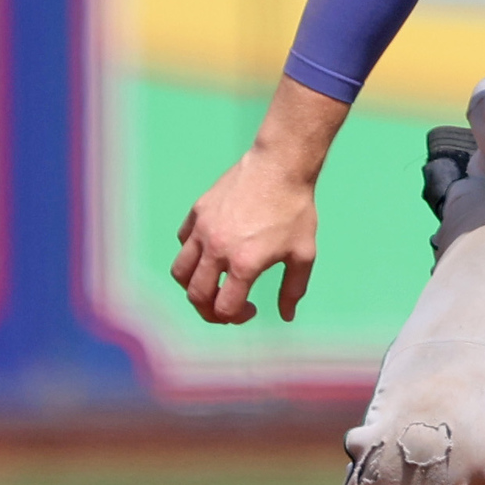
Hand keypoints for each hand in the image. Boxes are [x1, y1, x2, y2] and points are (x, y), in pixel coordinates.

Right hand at [170, 75, 347, 324]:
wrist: (280, 167)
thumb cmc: (295, 211)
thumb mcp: (303, 254)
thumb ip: (293, 289)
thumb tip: (286, 316)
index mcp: (243, 264)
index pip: (224, 308)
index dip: (235, 317)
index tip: (250, 309)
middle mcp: (216, 249)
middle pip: (196, 295)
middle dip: (209, 311)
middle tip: (226, 308)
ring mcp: (202, 230)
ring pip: (180, 271)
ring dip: (193, 286)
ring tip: (212, 285)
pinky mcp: (197, 213)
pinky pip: (183, 243)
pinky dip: (192, 255)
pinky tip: (213, 253)